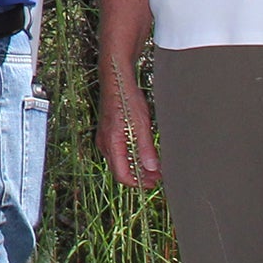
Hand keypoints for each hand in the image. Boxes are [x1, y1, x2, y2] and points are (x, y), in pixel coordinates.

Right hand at [98, 53, 161, 189]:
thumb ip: (145, 148)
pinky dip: (130, 157)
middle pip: (120, 170)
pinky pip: (117, 152)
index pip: (121, 174)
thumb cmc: (127, 99)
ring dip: (135, 167)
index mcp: (112, 143)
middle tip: (157, 177)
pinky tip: (142, 153)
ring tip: (153, 166)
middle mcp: (105, 144)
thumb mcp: (141, 124)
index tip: (154, 183)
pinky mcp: (108, 133)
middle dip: (138, 176)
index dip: (138, 183)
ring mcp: (105, 138)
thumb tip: (152, 169)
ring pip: (119, 161)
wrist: (115, 79)